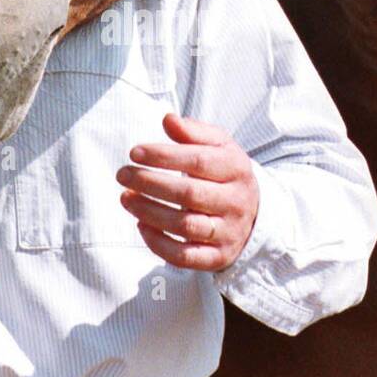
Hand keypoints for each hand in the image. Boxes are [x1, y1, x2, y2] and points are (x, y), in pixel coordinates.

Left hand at [116, 113, 258, 270]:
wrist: (253, 212)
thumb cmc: (224, 172)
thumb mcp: (218, 145)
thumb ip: (193, 131)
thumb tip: (168, 120)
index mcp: (236, 169)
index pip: (198, 162)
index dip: (164, 156)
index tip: (135, 152)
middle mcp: (235, 203)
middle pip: (190, 195)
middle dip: (150, 184)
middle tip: (123, 174)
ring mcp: (228, 232)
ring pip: (186, 226)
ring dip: (150, 212)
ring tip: (125, 197)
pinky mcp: (218, 257)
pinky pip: (186, 257)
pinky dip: (160, 244)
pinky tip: (141, 225)